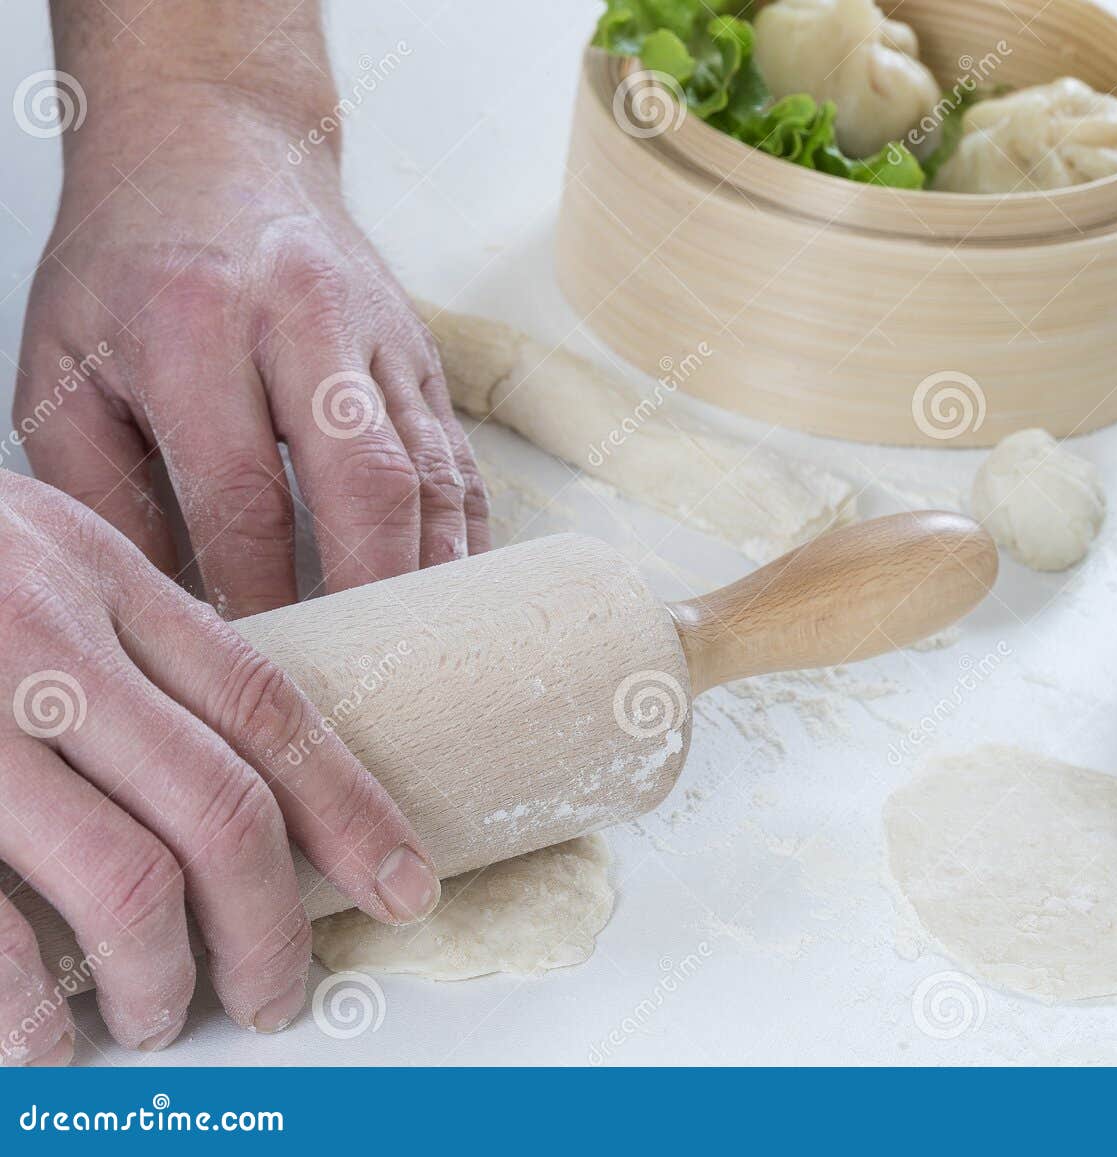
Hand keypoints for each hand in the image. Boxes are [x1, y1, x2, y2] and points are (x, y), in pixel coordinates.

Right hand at [0, 471, 440, 1064]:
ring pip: (127, 885)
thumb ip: (133, 643)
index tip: (408, 889)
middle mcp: (42, 642)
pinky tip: (52, 1044)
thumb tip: (249, 771)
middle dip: (274, 929)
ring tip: (167, 1015)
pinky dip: (33, 1016)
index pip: (271, 708)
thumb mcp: (36, 556)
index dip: (355, 812)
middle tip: (280, 994)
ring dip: (168, 980)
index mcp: (102, 580)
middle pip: (222, 813)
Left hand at [14, 85, 487, 617]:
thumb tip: (161, 605)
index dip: (256, 596)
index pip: (242, 494)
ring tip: (416, 657)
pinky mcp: (422, 355)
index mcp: (196, 322)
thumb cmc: (127, 260)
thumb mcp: (62, 364)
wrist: (217, 142)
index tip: (256, 664)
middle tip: (361, 677)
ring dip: (429, 577)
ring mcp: (379, 335)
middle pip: (367, 482)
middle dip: (369, 594)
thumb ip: (97, 490)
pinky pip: (459, 461)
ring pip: (433, 474)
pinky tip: (448, 598)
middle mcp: (303, 321)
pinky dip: (460, 538)